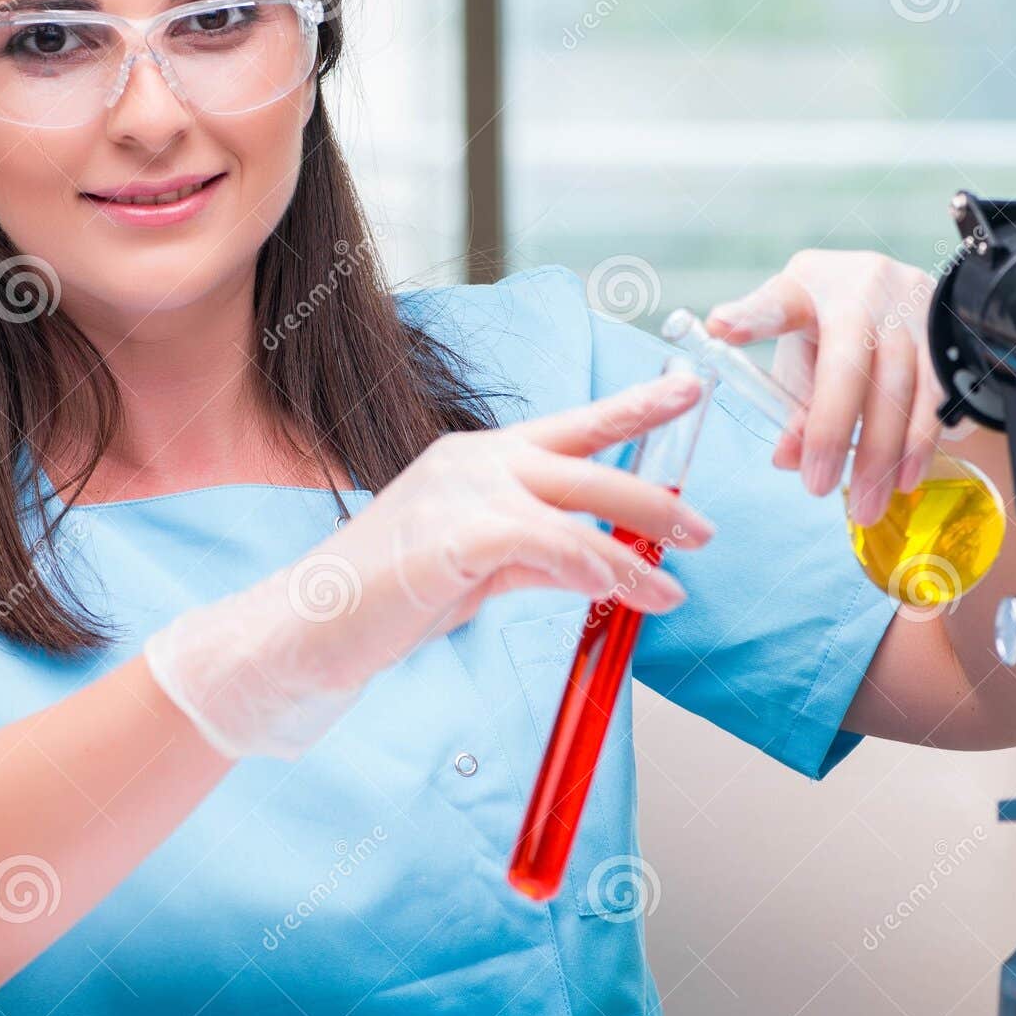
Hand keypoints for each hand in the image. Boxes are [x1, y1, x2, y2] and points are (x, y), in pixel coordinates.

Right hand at [145, 371, 715, 759]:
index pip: (573, 425)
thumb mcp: (479, 567)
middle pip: (589, 465)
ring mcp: (460, 492)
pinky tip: (614, 587)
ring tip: (671, 589)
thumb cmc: (391, 595)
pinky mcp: (450, 535)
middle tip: (705, 532)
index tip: (687, 387)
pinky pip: (541, 542)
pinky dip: (587, 564)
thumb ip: (536, 553)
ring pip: (575, 507)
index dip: (635, 405)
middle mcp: (476, 461)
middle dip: (656, 499)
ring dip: (633, 552)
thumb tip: (598, 563)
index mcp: (482, 458)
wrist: (311, 627)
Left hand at [707, 250, 948, 525]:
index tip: (720, 329)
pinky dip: (921, 444)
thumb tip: (790, 460)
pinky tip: (906, 479)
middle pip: (848, 363)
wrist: (906, 302)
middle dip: (831, 433)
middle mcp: (862, 287)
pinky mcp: (949, 333)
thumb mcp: (804, 362)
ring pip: (900, 386)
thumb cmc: (835, 337)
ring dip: (882, 454)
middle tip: (817, 488)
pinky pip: (938, 395)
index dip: (750, 316)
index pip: (777, 302)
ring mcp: (912, 305)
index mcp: (808, 286)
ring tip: (866, 505)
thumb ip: (792, 409)